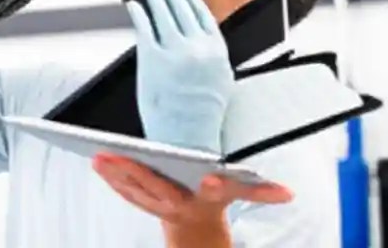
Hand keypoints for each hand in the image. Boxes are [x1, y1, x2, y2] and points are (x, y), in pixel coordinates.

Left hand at [93, 154, 292, 229]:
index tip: (213, 177)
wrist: (196, 233)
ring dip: (117, 175)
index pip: (217, 192)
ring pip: (137, 191)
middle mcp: (183, 204)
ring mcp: (161, 206)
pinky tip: (98, 162)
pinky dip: (111, 179)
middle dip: (140, 172)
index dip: (218, 185)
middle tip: (119, 155)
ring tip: (100, 155)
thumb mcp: (240, 195)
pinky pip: (126, 193)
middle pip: (162, 188)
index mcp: (210, 199)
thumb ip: (262, 192)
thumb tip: (289, 194)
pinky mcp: (144, 204)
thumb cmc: (214, 202)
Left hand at [128, 0, 233, 153]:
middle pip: (181, 10)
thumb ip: (212, 54)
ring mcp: (173, 52)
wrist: (188, 138)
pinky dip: (138, 13)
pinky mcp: (152, 59)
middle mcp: (197, 47)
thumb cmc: (203, 114)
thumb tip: (202, 34)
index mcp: (217, 51)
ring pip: (163, 15)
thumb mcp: (220, 78)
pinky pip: (144, 28)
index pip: (202, 13)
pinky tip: (134, 6)